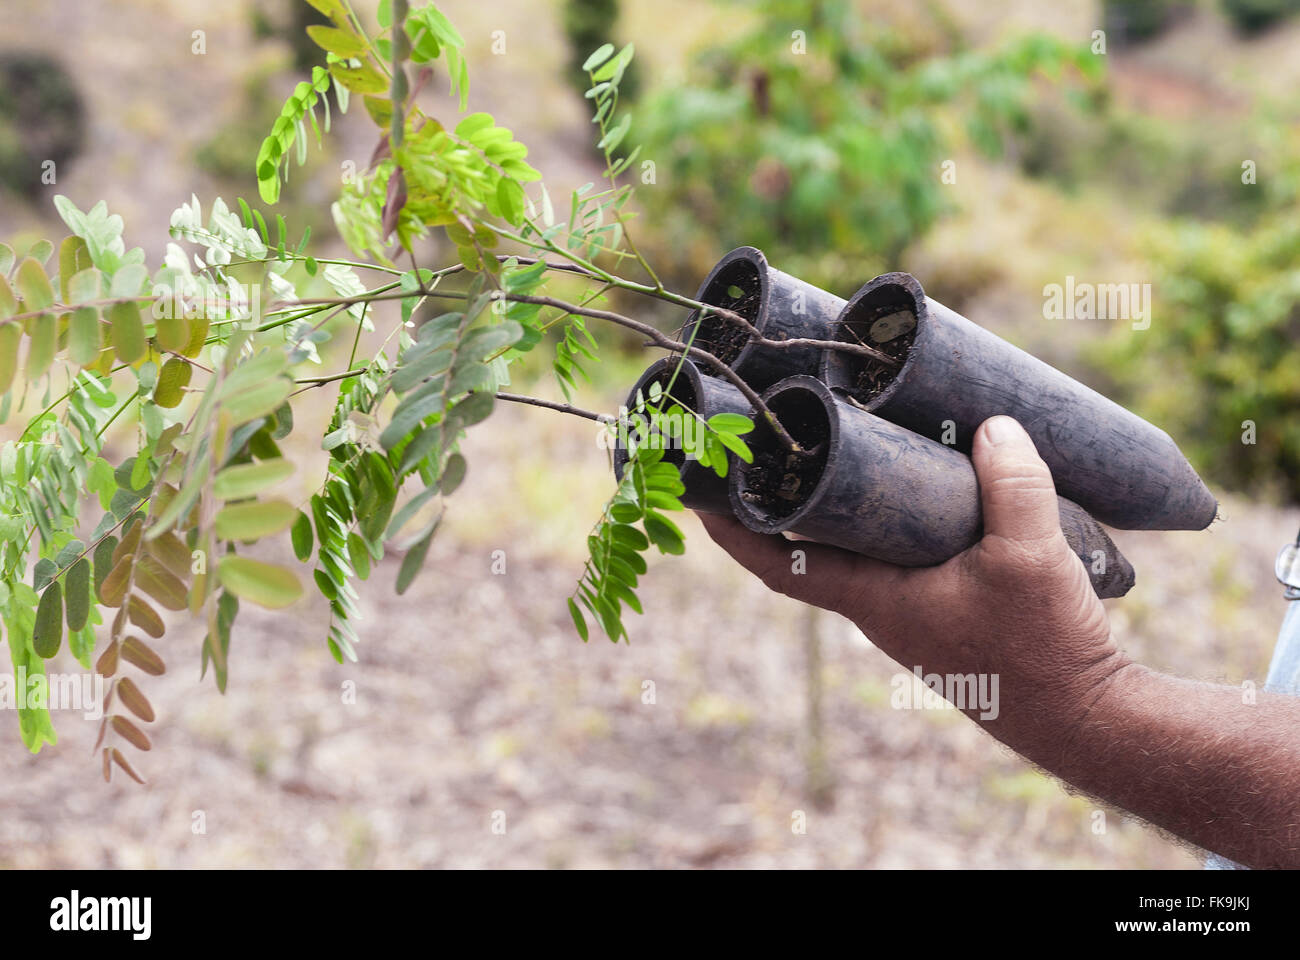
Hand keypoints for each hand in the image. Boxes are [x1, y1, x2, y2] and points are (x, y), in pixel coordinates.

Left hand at [700, 415, 1130, 764]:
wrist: (1085, 714)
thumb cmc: (1044, 649)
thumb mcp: (1033, 559)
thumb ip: (1015, 487)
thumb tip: (995, 426)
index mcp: (874, 599)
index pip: (778, 563)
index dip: (733, 529)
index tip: (700, 491)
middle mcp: (878, 606)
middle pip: (807, 546)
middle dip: (782, 495)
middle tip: (765, 439)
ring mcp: (909, 608)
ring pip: (853, 548)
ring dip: (835, 504)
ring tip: (829, 443)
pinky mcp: (943, 606)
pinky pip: (894, 554)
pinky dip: (886, 519)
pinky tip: (912, 484)